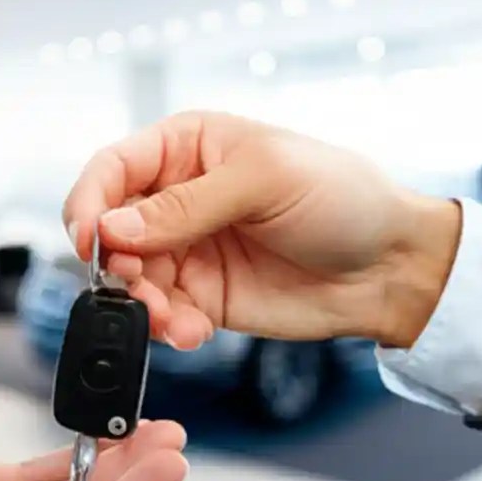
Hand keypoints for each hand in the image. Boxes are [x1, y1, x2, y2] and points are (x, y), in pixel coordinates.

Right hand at [63, 111, 461, 350]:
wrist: (391, 266)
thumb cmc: (342, 198)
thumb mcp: (264, 180)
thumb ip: (186, 205)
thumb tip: (114, 228)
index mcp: (188, 147)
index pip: (112, 168)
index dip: (91, 202)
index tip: (91, 240)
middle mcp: (178, 197)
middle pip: (111, 230)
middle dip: (115, 264)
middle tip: (138, 286)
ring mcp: (189, 250)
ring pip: (130, 281)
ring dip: (141, 305)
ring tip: (174, 320)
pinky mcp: (204, 297)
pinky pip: (163, 315)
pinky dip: (168, 329)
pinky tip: (194, 333)